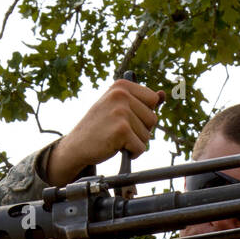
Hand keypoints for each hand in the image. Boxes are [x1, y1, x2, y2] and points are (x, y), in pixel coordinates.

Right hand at [45, 79, 164, 185]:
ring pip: (147, 134)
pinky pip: (141, 147)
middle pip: (153, 118)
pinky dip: (132, 152)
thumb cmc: (99, 127)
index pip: (153, 99)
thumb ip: (140, 101)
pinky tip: (117, 147)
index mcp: (121, 86)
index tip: (129, 118)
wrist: (77, 145)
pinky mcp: (121, 130)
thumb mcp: (118, 107)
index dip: (144, 113)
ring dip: (135, 142)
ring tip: (116, 139)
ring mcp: (121, 112)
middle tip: (120, 131)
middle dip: (141, 130)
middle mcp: (121, 95)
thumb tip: (163, 94)